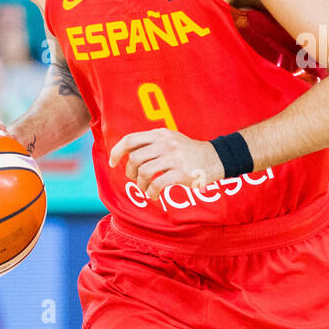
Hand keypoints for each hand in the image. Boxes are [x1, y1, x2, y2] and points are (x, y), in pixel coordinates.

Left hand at [108, 128, 224, 200]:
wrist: (215, 158)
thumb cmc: (188, 151)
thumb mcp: (170, 139)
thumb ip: (150, 143)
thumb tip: (126, 154)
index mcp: (160, 134)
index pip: (130, 139)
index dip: (116, 152)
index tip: (112, 163)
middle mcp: (165, 143)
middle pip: (134, 158)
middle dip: (129, 172)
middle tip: (134, 179)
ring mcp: (174, 158)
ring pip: (144, 172)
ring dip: (140, 184)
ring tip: (145, 188)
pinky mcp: (181, 172)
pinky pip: (157, 184)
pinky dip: (151, 192)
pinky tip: (154, 195)